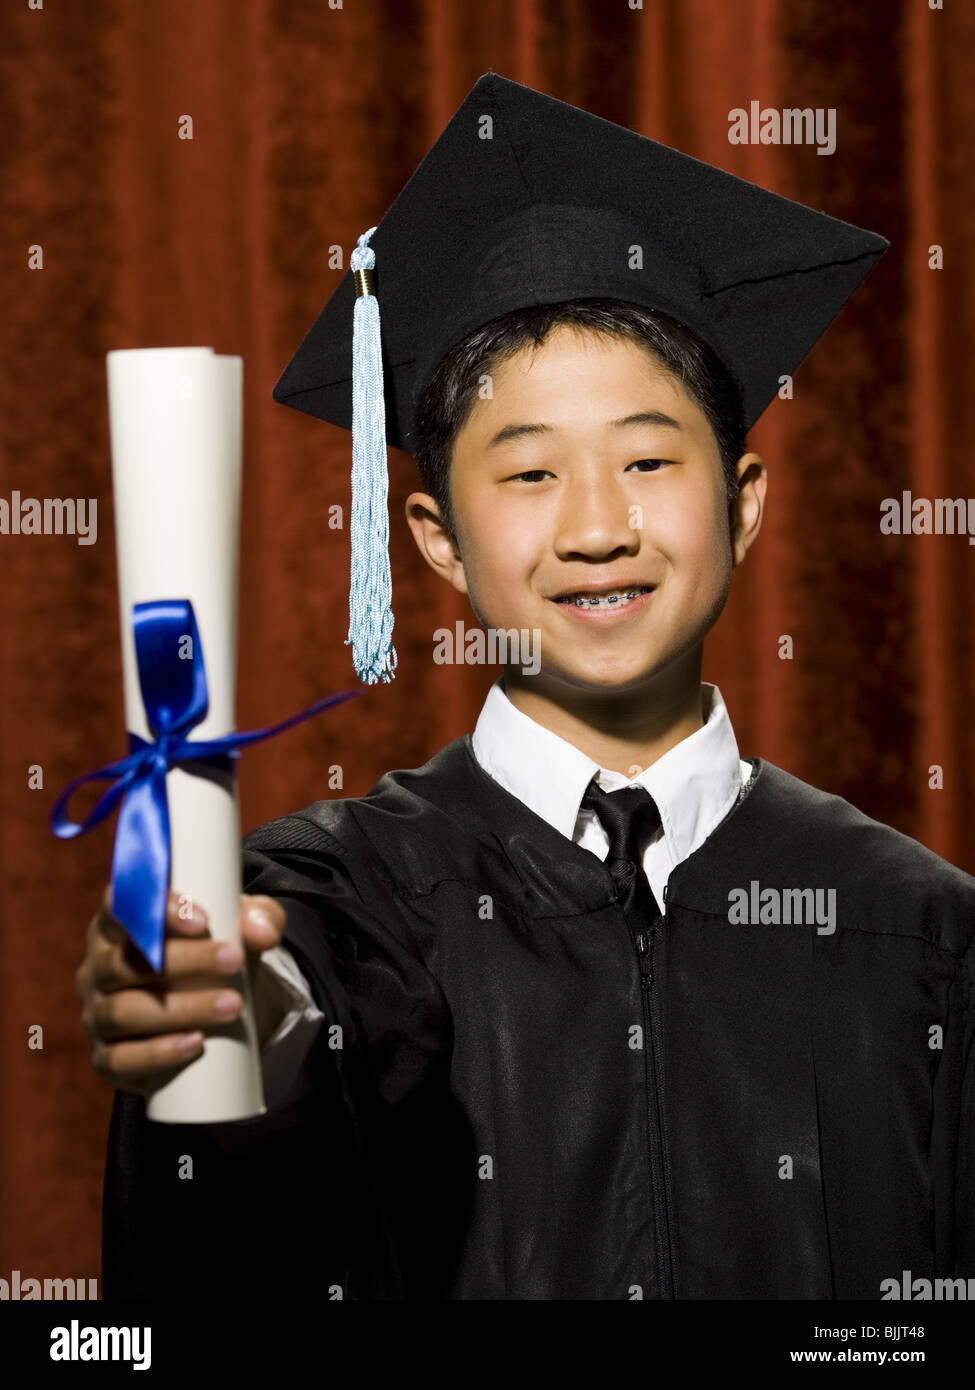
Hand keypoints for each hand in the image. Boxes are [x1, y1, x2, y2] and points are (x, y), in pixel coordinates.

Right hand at [77, 886, 287, 1093]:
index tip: (204, 920)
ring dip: (182, 1009)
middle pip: (126, 962)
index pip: (120, 907)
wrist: (212, 1010)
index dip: (154, 911)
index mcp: (117, 925)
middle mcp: (97, 967)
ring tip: (232, 1005)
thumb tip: (262, 933)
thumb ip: (258, 918)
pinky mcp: (106, 1057)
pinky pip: (120, 1060)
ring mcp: (97, 1014)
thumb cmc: (214, 952)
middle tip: (233, 960)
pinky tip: (195, 1044)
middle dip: (184, 961)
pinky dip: (158, 1053)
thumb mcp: (239, 926)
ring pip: (125, 1011)